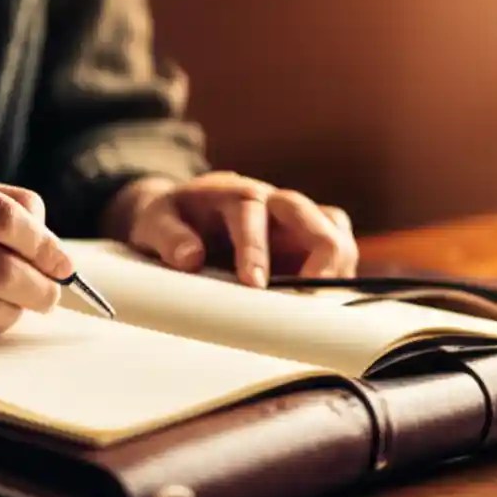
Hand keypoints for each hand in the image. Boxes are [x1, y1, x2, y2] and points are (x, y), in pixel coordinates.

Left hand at [105, 172, 357, 286]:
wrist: (184, 216)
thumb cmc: (172, 220)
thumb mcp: (155, 223)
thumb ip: (168, 237)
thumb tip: (189, 259)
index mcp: (234, 192)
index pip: (251, 213)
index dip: (255, 249)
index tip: (254, 284)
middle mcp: (272, 201)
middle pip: (309, 214)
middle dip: (317, 254)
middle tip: (310, 296)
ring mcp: (295, 219)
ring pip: (333, 228)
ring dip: (337, 264)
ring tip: (325, 304)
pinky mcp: (309, 241)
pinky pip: (339, 248)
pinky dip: (341, 274)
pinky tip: (329, 304)